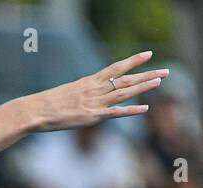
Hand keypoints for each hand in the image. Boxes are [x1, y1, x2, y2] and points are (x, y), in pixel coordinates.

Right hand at [27, 50, 166, 132]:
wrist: (37, 110)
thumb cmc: (47, 103)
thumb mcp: (67, 92)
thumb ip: (82, 92)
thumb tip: (88, 94)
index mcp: (89, 81)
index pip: (116, 67)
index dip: (133, 61)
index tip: (148, 54)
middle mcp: (95, 89)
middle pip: (126, 79)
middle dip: (147, 74)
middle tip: (165, 71)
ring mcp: (95, 102)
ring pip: (124, 92)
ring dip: (143, 86)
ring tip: (159, 81)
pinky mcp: (92, 116)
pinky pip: (115, 113)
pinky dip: (131, 110)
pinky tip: (145, 108)